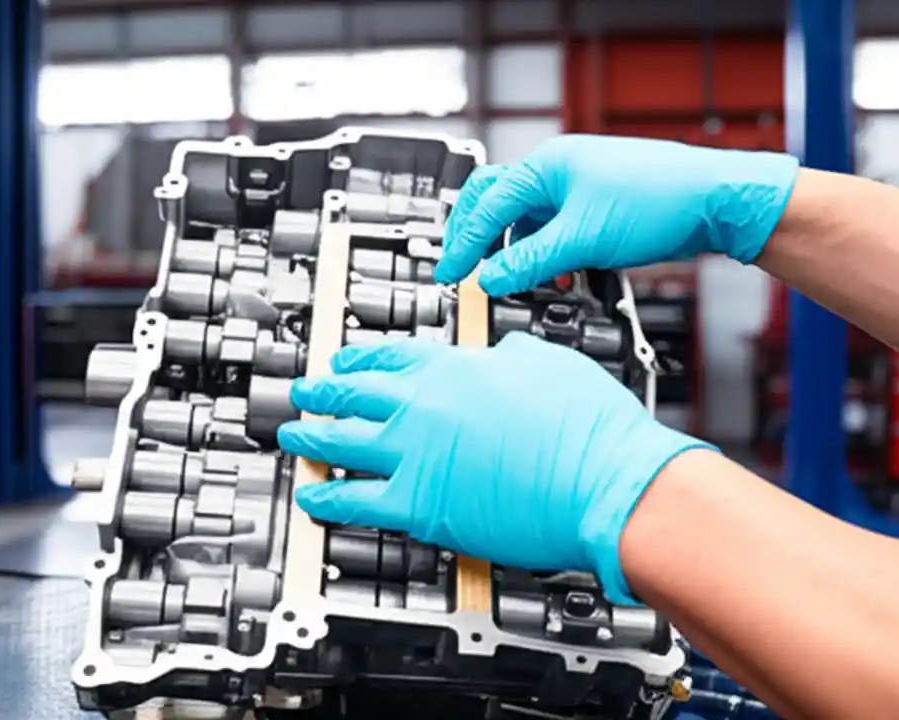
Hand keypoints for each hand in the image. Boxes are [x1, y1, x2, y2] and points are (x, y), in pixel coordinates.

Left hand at [276, 333, 711, 604]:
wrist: (606, 481)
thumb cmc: (592, 428)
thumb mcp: (552, 363)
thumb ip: (514, 355)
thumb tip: (503, 351)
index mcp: (458, 366)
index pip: (392, 354)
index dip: (360, 358)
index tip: (343, 360)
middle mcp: (427, 404)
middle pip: (355, 393)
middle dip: (323, 392)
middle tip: (304, 391)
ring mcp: (417, 454)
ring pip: (342, 442)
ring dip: (311, 437)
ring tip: (293, 436)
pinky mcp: (420, 505)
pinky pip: (355, 500)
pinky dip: (327, 498)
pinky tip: (312, 496)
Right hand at [435, 134, 798, 295]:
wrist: (716, 201)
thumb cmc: (659, 200)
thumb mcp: (583, 240)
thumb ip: (530, 262)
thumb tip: (491, 278)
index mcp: (545, 167)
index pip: (486, 207)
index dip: (463, 244)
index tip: (450, 274)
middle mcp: (557, 172)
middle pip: (497, 204)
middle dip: (478, 239)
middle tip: (463, 268)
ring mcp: (577, 188)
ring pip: (528, 221)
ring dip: (518, 252)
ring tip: (519, 281)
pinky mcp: (597, 208)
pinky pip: (556, 231)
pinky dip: (548, 255)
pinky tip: (560, 277)